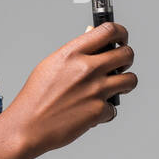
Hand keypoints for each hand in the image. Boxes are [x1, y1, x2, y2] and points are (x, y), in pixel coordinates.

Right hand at [1, 22, 136, 158]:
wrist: (27, 126)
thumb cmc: (36, 97)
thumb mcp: (51, 65)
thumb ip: (75, 51)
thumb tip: (92, 35)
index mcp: (72, 53)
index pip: (108, 31)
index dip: (121, 32)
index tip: (122, 37)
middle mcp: (87, 68)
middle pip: (127, 54)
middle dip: (127, 58)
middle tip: (121, 64)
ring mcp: (95, 90)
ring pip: (130, 80)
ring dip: (125, 83)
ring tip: (116, 87)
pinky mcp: (98, 111)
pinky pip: (114, 108)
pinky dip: (105, 111)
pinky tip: (92, 112)